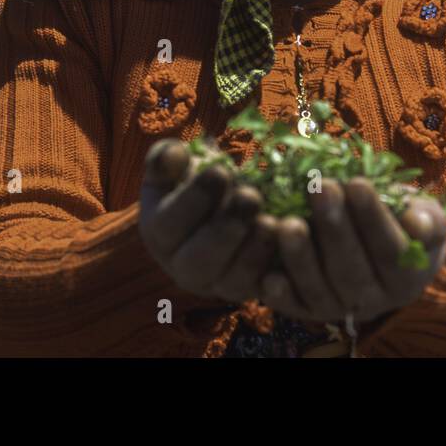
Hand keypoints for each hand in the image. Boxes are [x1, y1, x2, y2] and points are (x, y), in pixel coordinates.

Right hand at [138, 139, 279, 303]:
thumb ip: (168, 158)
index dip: (194, 199)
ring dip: (253, 253)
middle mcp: (182, 267)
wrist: (228, 202)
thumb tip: (172, 155)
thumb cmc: (199, 179)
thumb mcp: (177, 163)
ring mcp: (217, 284)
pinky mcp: (249, 290)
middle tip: (250, 198)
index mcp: (159, 232)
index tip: (220, 171)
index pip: (168, 224)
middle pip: (197, 262)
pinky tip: (286, 241)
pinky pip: (261, 289)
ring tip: (271, 221)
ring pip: (231, 282)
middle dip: (225, 230)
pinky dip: (276, 267)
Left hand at [259, 177, 445, 325]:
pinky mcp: (308, 310)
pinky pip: (294, 306)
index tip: (357, 182)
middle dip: (334, 228)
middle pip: (351, 270)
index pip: (389, 249)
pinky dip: (280, 294)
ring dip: (301, 258)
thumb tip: (418, 224)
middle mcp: (372, 300)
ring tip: (288, 222)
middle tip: (320, 188)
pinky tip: (268, 274)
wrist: (385, 247)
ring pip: (319, 289)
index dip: (373, 218)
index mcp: (406, 278)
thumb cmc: (403, 222)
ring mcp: (338, 308)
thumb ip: (429, 221)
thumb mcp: (426, 217)